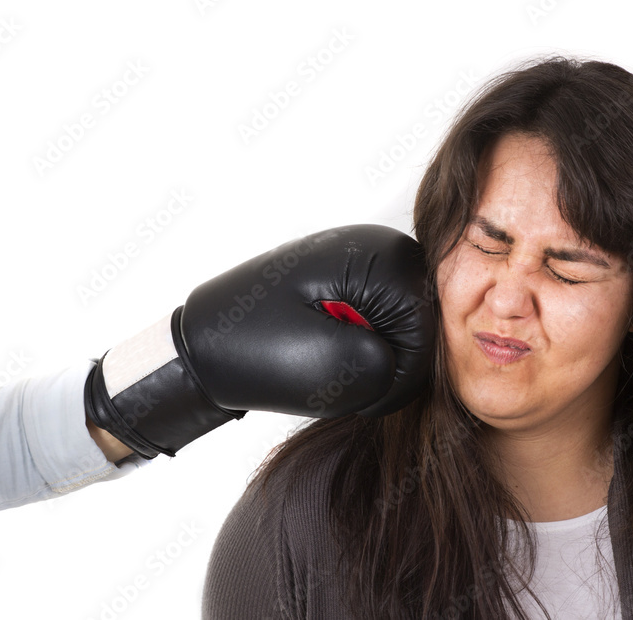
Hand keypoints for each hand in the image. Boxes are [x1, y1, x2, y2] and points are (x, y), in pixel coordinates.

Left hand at [84, 224, 434, 458]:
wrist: (201, 343)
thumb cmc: (250, 350)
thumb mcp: (324, 370)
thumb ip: (385, 368)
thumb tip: (405, 361)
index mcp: (377, 256)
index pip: (430, 331)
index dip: (396, 375)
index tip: (353, 385)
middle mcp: (379, 247)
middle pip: (423, 328)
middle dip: (383, 364)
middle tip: (332, 372)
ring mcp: (365, 261)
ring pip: (404, 333)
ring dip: (370, 361)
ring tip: (323, 360)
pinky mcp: (353, 280)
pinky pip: (382, 328)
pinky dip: (358, 352)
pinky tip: (324, 352)